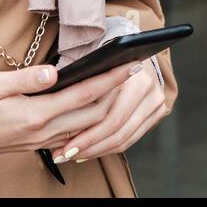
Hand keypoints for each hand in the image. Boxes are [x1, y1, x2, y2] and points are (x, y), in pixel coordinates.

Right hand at [0, 61, 141, 162]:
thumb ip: (26, 79)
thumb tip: (54, 72)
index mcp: (35, 115)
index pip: (85, 94)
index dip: (111, 79)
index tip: (130, 63)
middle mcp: (43, 132)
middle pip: (94, 113)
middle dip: (118, 91)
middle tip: (134, 69)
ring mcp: (42, 141)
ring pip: (87, 125)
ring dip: (107, 105)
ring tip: (120, 82)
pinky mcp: (37, 143)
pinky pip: (73, 132)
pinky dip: (90, 117)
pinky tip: (96, 103)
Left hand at [50, 60, 168, 162]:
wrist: (133, 50)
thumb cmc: (102, 56)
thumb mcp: (82, 60)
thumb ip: (66, 72)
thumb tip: (48, 76)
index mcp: (134, 77)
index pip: (112, 117)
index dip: (86, 137)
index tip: (62, 149)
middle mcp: (150, 89)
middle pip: (118, 131)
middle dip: (89, 147)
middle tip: (64, 156)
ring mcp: (156, 101)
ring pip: (125, 138)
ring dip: (97, 150)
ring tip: (73, 155)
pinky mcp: (157, 110)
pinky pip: (132, 138)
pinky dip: (109, 147)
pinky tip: (90, 150)